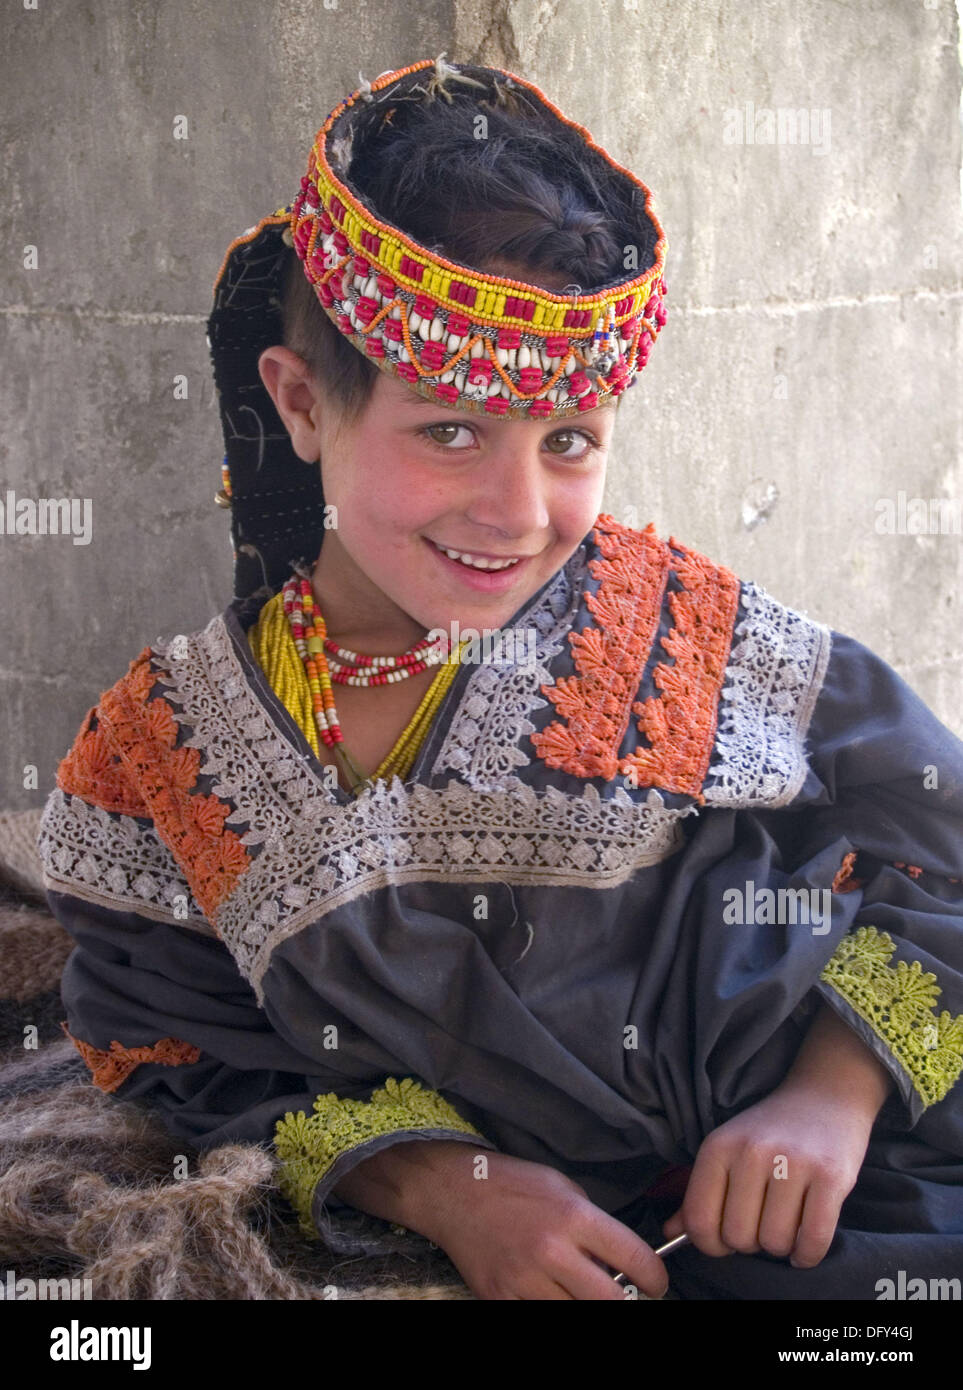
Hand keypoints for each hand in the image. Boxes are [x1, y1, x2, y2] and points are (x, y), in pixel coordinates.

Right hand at [420, 1150, 669, 1299]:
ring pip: (577, 1314)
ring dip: (587, 1305)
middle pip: (611, 1301)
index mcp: (574, 1216)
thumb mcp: (562, 1187)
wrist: (453, 1191)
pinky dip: (551, 1304)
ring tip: (584, 1290)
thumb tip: (614, 1261)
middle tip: (627, 1295)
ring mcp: (524, 1279)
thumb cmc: (512, 1183)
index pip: (634, 1258)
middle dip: (627, 1301)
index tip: (657, 1284)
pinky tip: (551, 1291)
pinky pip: (539, 1314)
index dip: (656, 1278)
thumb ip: (592, 1224)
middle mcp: (552, 1251)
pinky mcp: (501, 1298)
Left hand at [661, 1082, 873, 1267]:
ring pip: (775, 1242)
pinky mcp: (830, 1176)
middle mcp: (751, 1152)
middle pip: (738, 1237)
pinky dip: (808, 1255)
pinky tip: (805, 1246)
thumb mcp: (727, 1150)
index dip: (711, 1244)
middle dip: (750, 1244)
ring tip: (785, 1225)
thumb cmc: (769, 1132)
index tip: (725, 1241)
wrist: (824, 1098)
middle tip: (761, 1225)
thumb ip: (699, 1193)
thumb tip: (670, 1233)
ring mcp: (793, 1163)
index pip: (700, 1219)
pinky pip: (813, 1239)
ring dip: (781, 1247)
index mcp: (718, 1147)